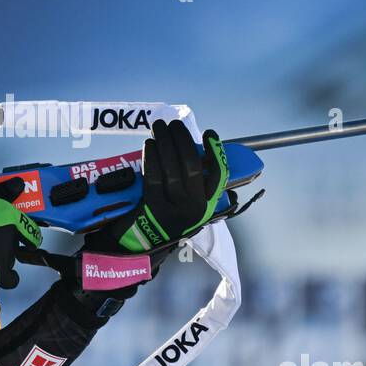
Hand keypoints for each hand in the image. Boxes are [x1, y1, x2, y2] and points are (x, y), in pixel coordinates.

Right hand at [0, 176, 41, 299]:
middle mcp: (11, 238)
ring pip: (10, 259)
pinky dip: (6, 277)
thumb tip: (19, 184)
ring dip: (1, 256)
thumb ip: (0, 192)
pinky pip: (9, 279)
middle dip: (6, 242)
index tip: (28, 237)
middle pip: (15, 243)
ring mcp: (4, 257)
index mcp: (9, 218)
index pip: (29, 227)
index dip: (29, 233)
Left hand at [86, 119, 228, 253]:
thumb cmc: (169, 212)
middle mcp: (194, 207)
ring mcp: (174, 209)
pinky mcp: (153, 208)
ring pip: (171, 169)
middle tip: (174, 123)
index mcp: (206, 203)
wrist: (147, 241)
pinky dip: (152, 157)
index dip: (216, 152)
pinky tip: (150, 144)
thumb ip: (193, 179)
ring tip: (159, 127)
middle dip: (182, 139)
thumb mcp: (188, 202)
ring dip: (165, 142)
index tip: (210, 133)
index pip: (218, 175)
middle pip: (192, 166)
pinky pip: (153, 177)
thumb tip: (187, 144)